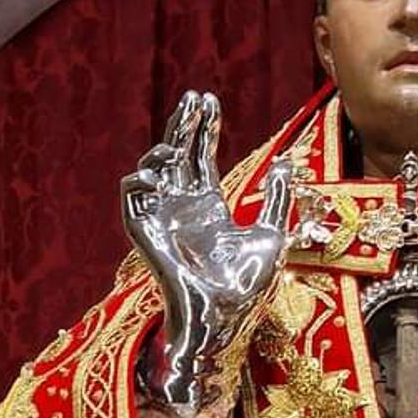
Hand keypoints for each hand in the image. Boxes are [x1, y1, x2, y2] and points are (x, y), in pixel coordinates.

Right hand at [122, 89, 291, 404]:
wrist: (226, 319)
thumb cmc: (248, 287)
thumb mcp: (272, 234)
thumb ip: (275, 199)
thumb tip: (284, 162)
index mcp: (211, 208)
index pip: (202, 157)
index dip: (204, 128)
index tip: (210, 99)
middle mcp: (184, 209)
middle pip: (178, 155)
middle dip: (184, 125)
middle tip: (195, 98)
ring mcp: (164, 220)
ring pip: (151, 172)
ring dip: (161, 150)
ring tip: (179, 143)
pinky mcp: (147, 234)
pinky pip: (133, 199)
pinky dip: (140, 179)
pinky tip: (160, 168)